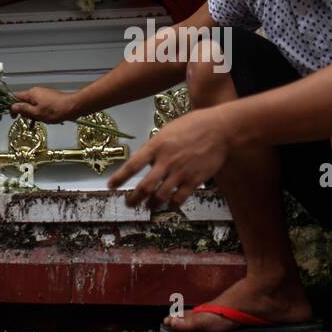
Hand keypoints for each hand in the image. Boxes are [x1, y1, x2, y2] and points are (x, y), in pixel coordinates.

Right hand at [10, 87, 78, 123]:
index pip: (15, 97)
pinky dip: (40, 112)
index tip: (14, 117)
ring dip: (33, 113)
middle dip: (24, 112)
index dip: (12, 106)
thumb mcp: (36, 113)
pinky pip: (40, 105)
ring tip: (39, 121)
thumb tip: (12, 107)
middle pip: (24, 101)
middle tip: (30, 120)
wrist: (73, 106)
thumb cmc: (54, 111)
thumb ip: (24, 109)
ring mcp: (44, 94)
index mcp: (31, 93)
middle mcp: (36, 91)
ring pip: (33, 104)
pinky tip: (45, 118)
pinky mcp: (50, 98)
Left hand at [106, 108, 231, 209]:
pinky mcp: (194, 180)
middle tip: (129, 203)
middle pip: (144, 186)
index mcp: (157, 146)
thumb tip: (145, 158)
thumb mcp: (168, 129)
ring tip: (149, 206)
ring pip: (160, 196)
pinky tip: (169, 204)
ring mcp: (180, 172)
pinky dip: (171, 204)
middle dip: (134, 199)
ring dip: (152, 204)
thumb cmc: (195, 125)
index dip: (120, 178)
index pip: (133, 165)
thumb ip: (155, 145)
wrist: (220, 129)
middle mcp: (166, 161)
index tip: (111, 185)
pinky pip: (179, 198)